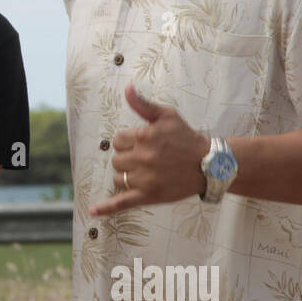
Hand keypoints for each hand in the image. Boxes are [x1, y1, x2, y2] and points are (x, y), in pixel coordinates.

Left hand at [88, 83, 207, 216]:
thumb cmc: (186, 137)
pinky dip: (107, 208)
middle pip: (116, 159)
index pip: (118, 140)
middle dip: (128, 158)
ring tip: (146, 173)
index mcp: (145, 136)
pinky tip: (93, 211)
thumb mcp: (167, 115)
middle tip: (147, 159)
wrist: (208, 164)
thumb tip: (126, 89)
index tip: (142, 144)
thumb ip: (143, 104)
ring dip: (126, 176)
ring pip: (118, 178)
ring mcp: (145, 178)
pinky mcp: (149, 196)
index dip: (128, 142)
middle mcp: (143, 157)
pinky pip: (122, 202)